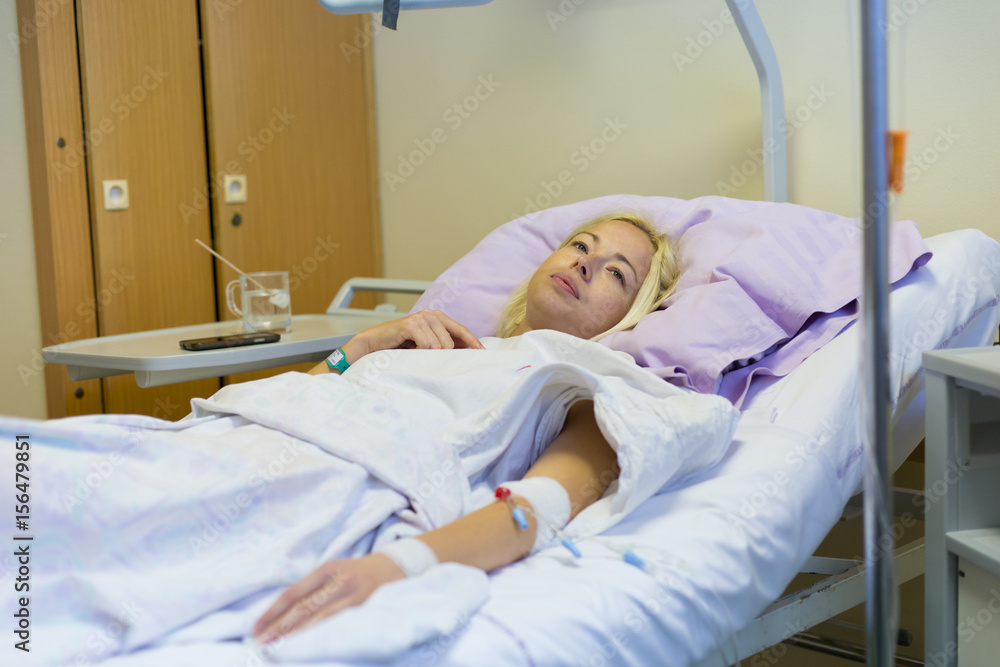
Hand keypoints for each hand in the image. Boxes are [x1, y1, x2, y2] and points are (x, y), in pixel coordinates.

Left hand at [253, 554, 404, 643]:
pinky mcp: (365, 607)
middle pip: (304, 607)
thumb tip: (284, 612)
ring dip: (297, 634)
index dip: (273, 611)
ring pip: (320, 618)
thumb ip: (314, 587)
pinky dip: (320, 634)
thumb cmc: (359, 571)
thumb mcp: (335, 570)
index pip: (294, 593)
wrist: (397, 566)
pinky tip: (308, 644)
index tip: (257, 627)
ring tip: (278, 646)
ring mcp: (354, 595)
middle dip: (280, 626)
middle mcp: (340, 580)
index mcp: (328, 568)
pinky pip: (338, 624)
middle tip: (262, 641)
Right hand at [343, 310, 484, 362]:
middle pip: (450, 342)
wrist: (374, 344)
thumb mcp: (426, 343)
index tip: (483, 353)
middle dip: (441, 355)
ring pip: (440, 345)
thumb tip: (466, 351)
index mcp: (438, 317)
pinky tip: (410, 350)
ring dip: (427, 354)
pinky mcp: (411, 324)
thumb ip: (443, 343)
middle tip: (424, 356)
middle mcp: (431, 315)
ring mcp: (421, 318)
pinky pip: (427, 344)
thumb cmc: (401, 345)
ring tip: (414, 351)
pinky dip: (420, 352)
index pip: (461, 329)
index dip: (472, 341)